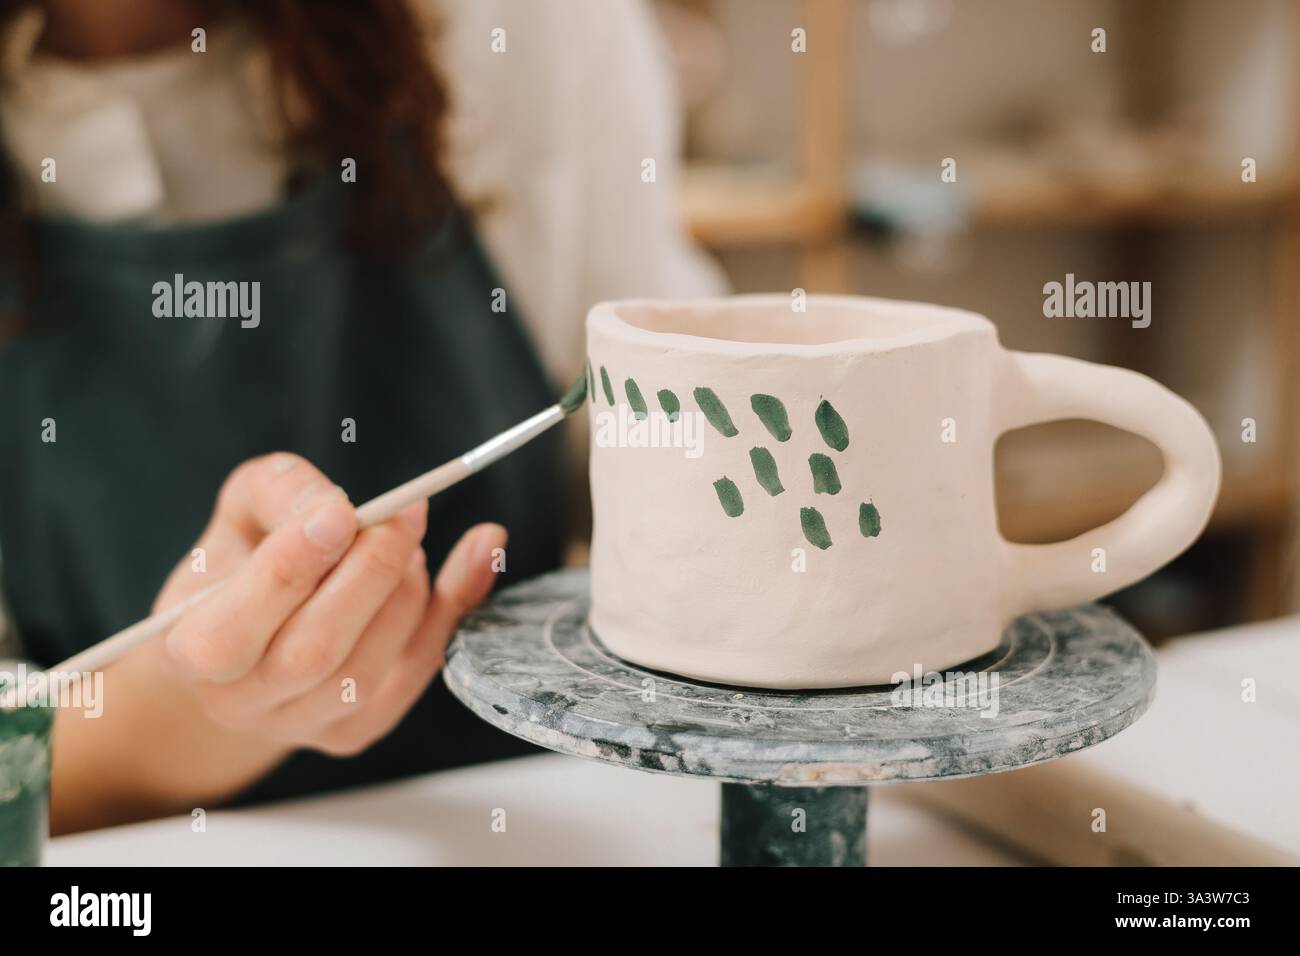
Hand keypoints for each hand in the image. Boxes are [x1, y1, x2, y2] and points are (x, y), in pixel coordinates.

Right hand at [151, 452, 505, 756]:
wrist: (246, 648)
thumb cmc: (241, 565)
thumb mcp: (243, 510)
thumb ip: (281, 494)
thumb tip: (341, 507)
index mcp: (193, 652)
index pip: (232, 631)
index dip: (292, 567)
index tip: (342, 511)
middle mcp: (243, 704)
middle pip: (316, 651)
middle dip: (370, 572)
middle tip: (404, 514)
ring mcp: (305, 725)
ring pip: (372, 665)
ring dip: (406, 589)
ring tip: (402, 539)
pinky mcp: (359, 728)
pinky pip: (418, 671)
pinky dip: (453, 608)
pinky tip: (475, 552)